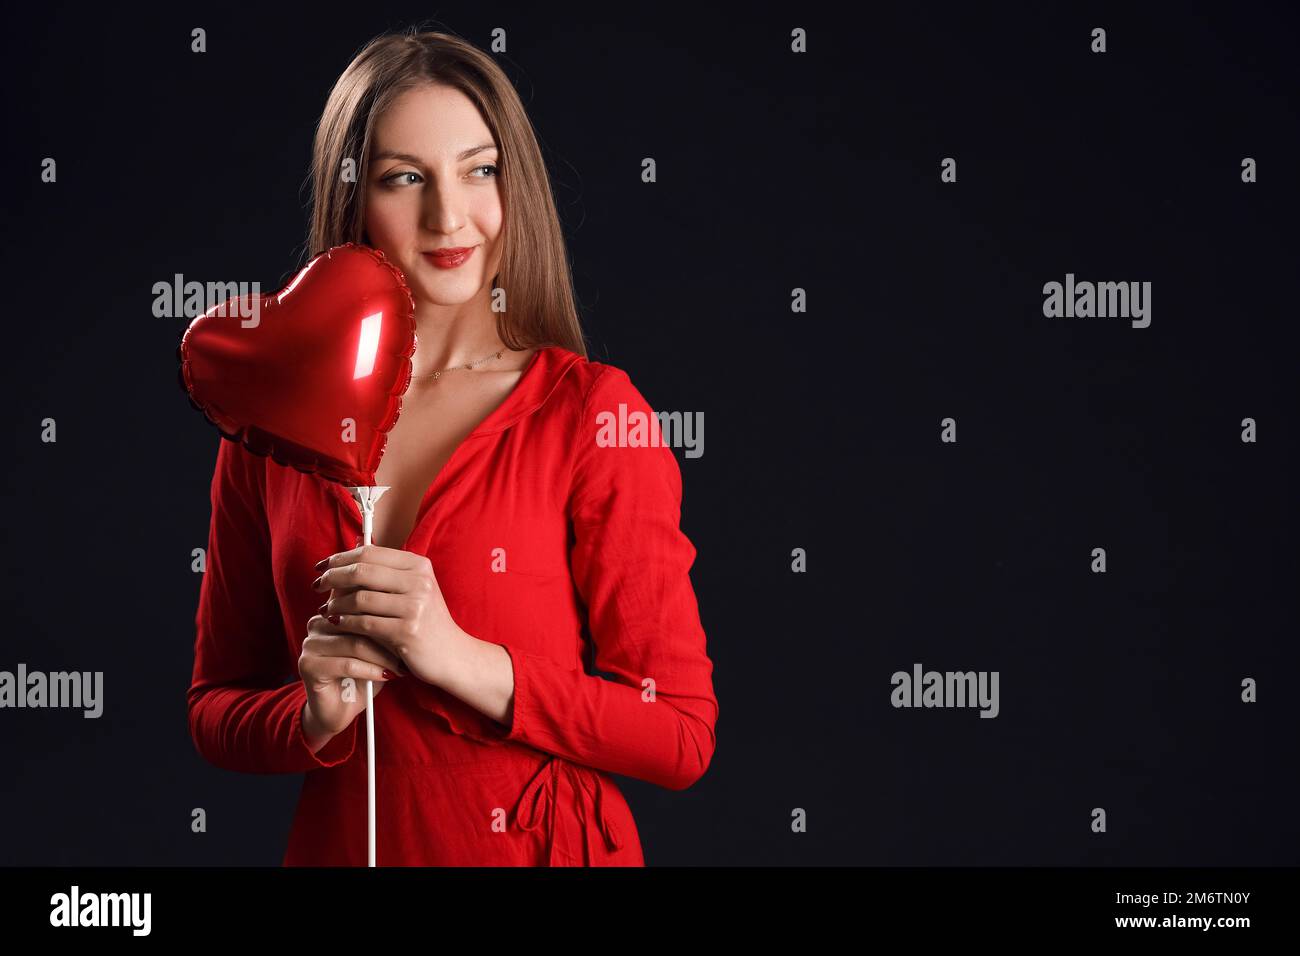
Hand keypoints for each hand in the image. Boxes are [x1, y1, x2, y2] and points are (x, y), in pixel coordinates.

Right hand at [298, 612, 404, 740]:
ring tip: (400, 667)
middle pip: (359, 622)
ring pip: (354, 643)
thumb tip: (407, 613)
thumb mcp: (377, 648)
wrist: (341, 710)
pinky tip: (386, 676)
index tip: (411, 625)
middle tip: (409, 649)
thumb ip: (382, 628)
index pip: (360, 602)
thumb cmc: (362, 675)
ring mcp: (310, 644)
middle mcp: (317, 623)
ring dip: (382, 657)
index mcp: (332, 611)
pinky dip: (370, 670)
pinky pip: (347, 664)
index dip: (386, 613)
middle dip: (387, 637)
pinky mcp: (308, 665)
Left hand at [312, 543, 464, 688]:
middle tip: (316, 586)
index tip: (321, 566)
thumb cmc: (427, 621)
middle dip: (332, 578)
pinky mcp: (406, 631)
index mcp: (419, 565)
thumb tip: (355, 542)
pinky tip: (337, 624)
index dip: (340, 558)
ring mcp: (414, 607)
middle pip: (362, 571)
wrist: (452, 655)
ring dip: (335, 604)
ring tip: (326, 609)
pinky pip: (364, 623)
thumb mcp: (413, 588)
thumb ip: (385, 568)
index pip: (370, 553)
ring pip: (359, 598)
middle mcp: (419, 582)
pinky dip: (346, 623)